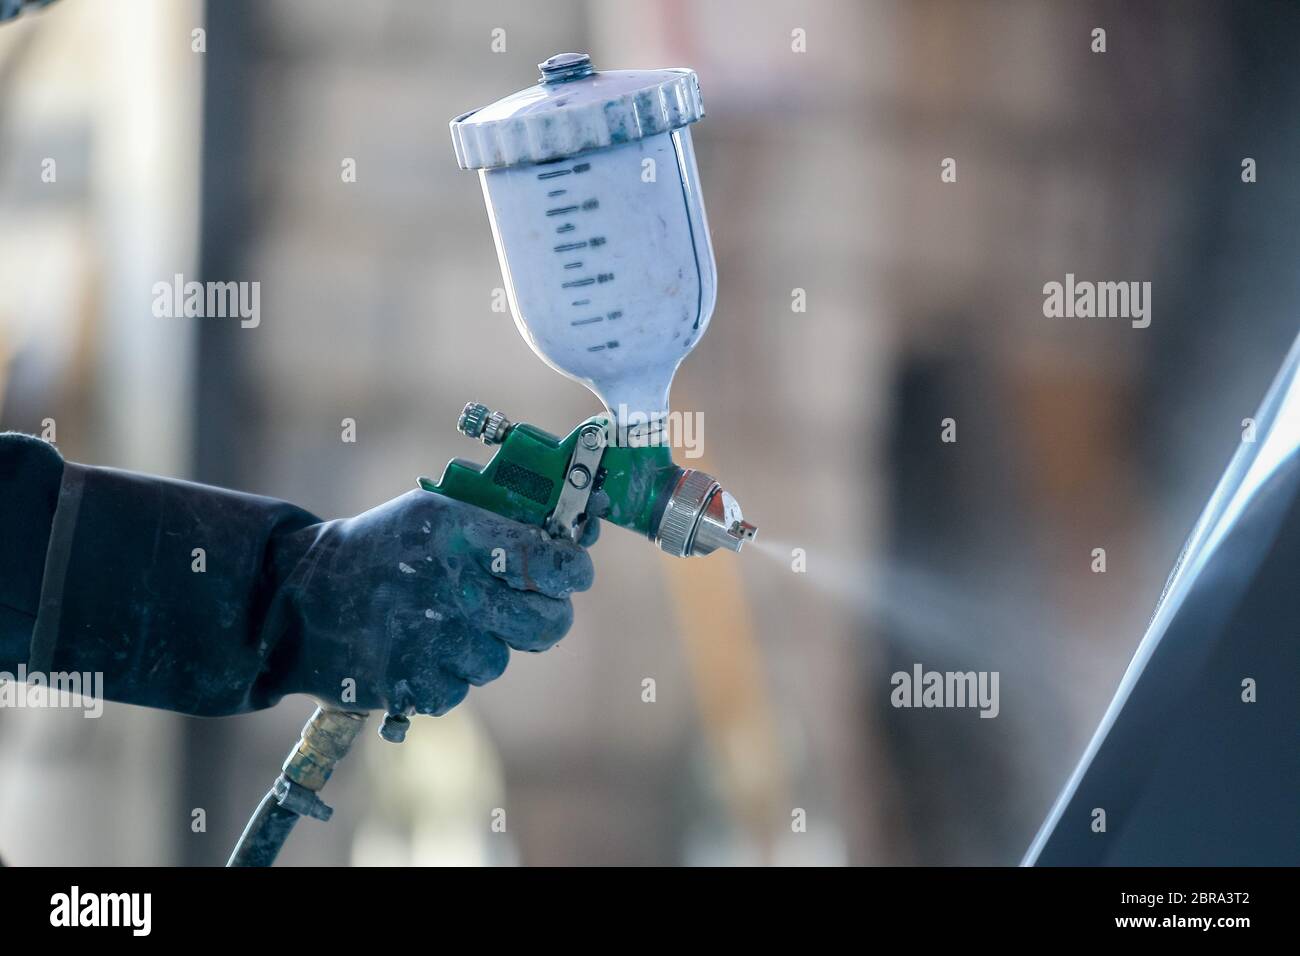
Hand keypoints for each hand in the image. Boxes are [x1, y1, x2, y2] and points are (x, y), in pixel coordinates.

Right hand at [275, 490, 595, 715]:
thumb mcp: (432, 511)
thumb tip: (570, 537)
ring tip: (446, 626)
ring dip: (483, 648)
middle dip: (547, 619)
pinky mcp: (413, 684)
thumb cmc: (379, 548)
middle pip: (545, 623)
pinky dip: (445, 676)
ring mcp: (434, 640)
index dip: (573, 572)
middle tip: (533, 613)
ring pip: (499, 660)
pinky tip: (418, 649)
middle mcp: (454, 587)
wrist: (298, 598)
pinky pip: (458, 689)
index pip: (551, 561)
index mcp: (461, 533)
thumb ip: (496, 523)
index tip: (572, 575)